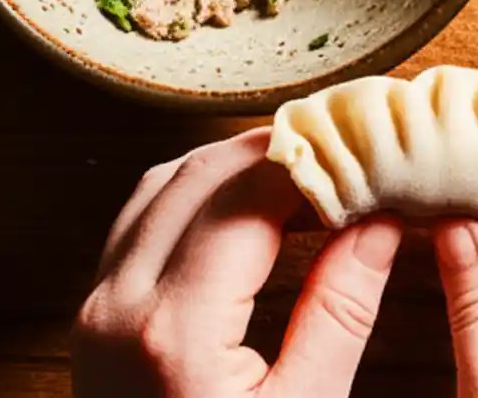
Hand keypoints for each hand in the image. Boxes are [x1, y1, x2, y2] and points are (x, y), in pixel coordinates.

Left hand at [73, 128, 403, 397]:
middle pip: (203, 172)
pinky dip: (200, 191)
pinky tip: (252, 206)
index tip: (368, 148)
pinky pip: (143, 215)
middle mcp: (120, 305)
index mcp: (177, 331)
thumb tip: (381, 221)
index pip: (249, 194)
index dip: (313, 158)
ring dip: (236, 164)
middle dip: (279, 147)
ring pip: (165, 182)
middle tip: (347, 149)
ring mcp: (97, 306)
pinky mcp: (96, 313)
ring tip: (308, 172)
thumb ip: (342, 309)